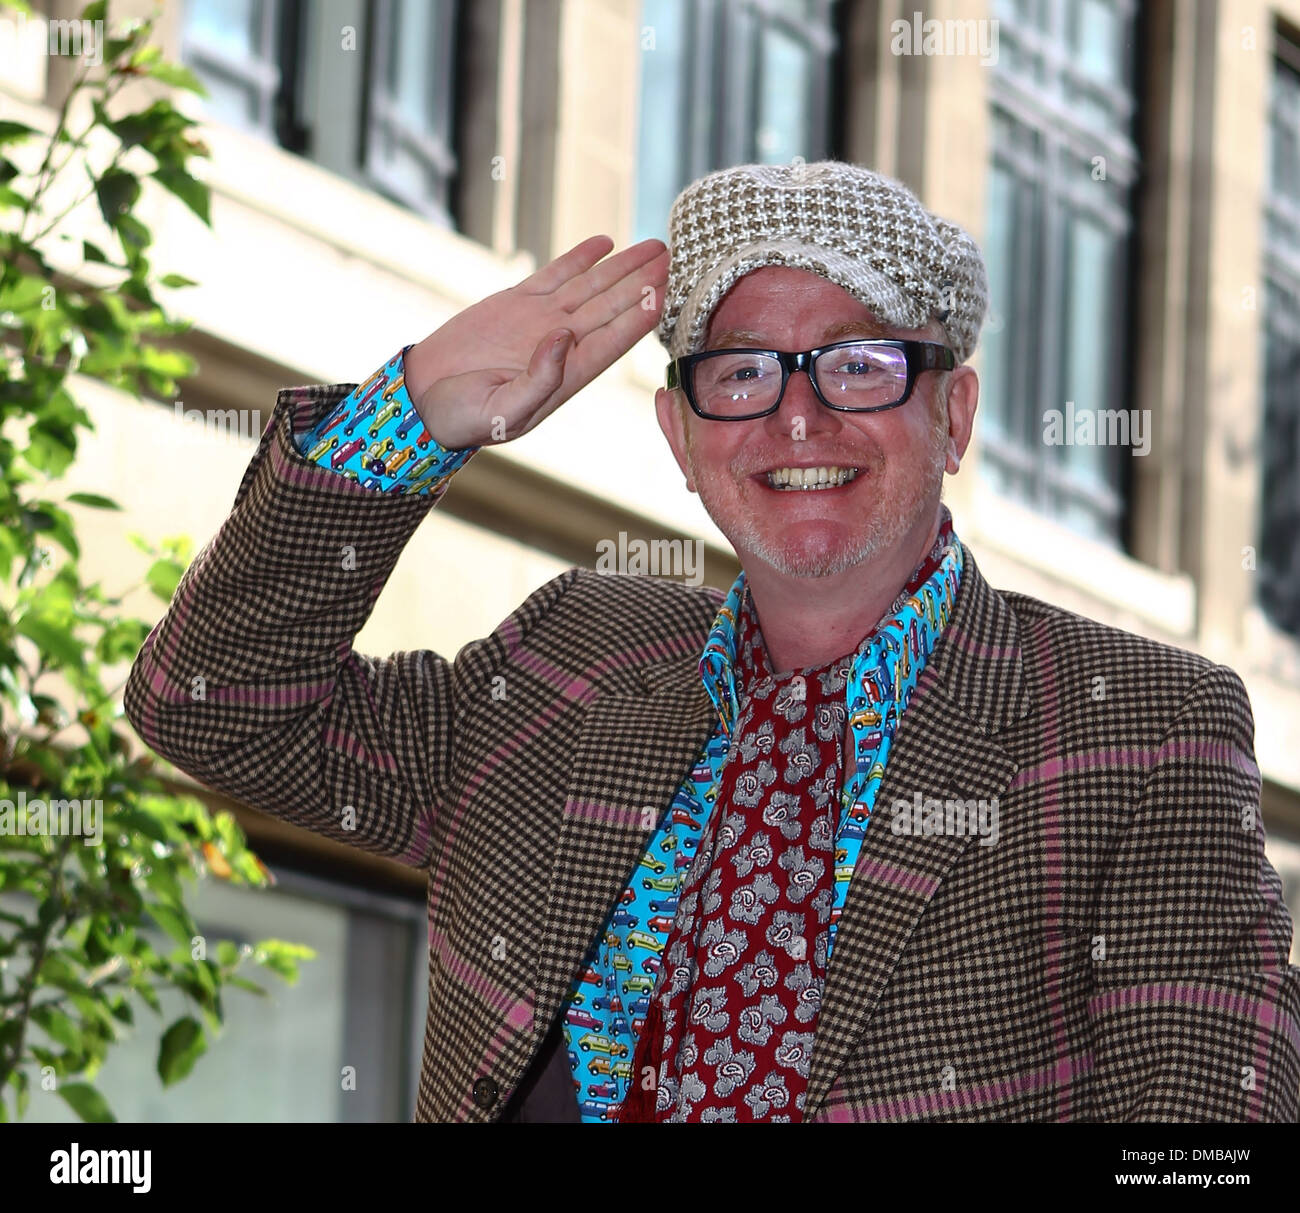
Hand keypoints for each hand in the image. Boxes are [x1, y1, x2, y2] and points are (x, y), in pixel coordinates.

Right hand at [403, 235, 668, 448]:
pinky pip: (555, 275)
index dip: (639, 316)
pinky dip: (580, 258)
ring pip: (591, 286)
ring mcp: (540, 321)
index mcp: (565, 375)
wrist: (425, 402)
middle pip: (611, 307)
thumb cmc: (463, 419)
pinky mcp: (515, 303)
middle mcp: (561, 345)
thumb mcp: (503, 412)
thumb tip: (564, 336)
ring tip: (653, 246)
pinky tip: (604, 242)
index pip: (613, 341)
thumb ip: (539, 379)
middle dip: (642, 282)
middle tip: (671, 256)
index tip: (664, 292)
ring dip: (622, 266)